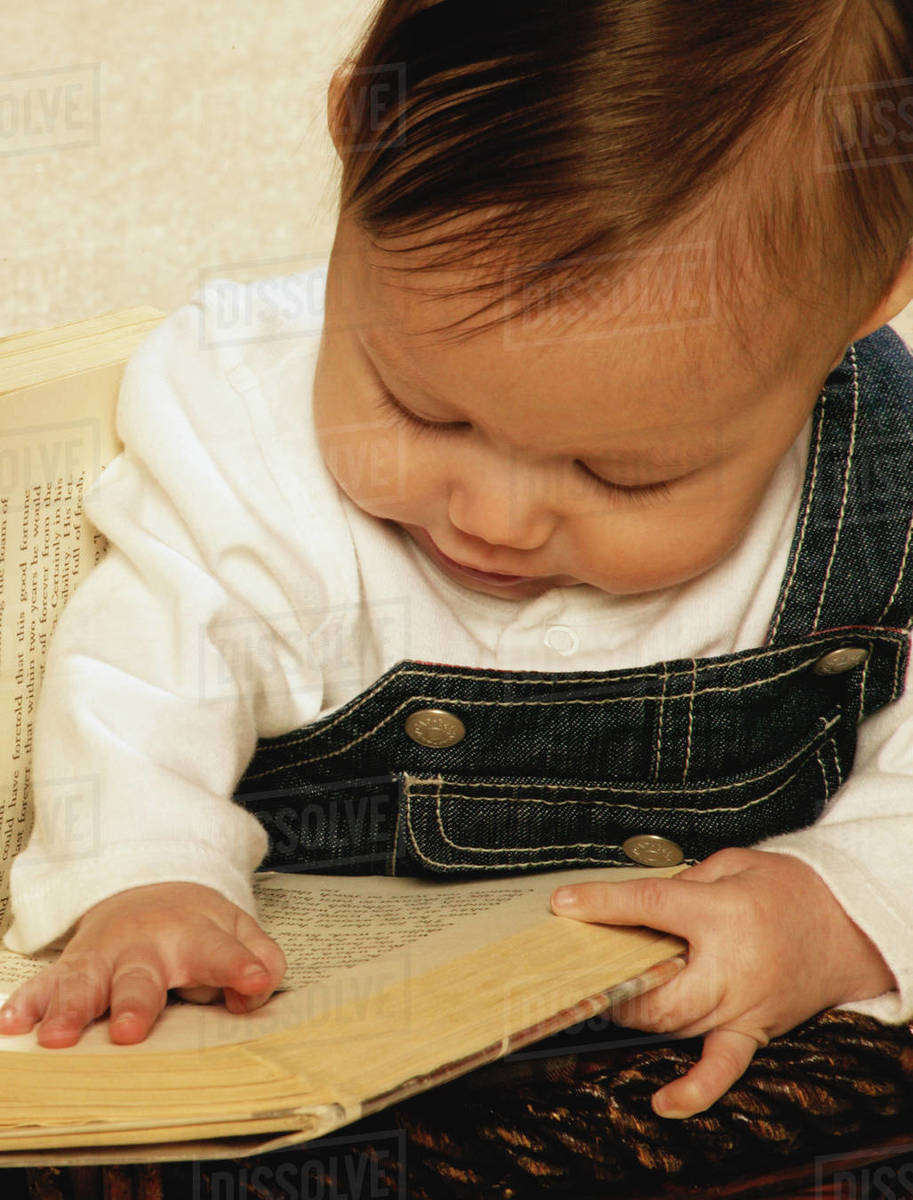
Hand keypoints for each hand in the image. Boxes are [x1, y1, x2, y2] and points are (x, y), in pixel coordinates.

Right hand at [0, 881, 286, 1047]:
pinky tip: (13, 1022)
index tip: (252, 981)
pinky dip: (29, 1001)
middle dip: (134, 1004)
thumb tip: (252, 993)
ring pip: (85, 983)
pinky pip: (46, 984)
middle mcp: (146, 946)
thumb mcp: (239, 930)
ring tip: (57, 1037)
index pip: (221, 953)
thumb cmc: (196, 926)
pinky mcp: (72, 967)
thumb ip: (260, 959)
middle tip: (130, 1032)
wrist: (147, 887)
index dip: (239, 967)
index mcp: (195, 937)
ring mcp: (104, 957)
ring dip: (70, 1009)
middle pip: (140, 977)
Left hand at [550, 849, 895, 1118]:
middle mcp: (730, 966)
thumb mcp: (736, 862)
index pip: (650, 906)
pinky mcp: (754, 1030)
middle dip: (613, 980)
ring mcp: (742, 1005)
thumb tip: (636, 902)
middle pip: (656, 983)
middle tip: (579, 969)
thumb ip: (684, 879)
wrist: (850, 928)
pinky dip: (694, 1089)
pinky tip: (665, 1103)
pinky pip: (723, 1067)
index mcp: (723, 913)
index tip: (564, 903)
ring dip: (634, 1014)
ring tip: (602, 1001)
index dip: (601, 904)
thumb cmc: (790, 890)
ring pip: (674, 1022)